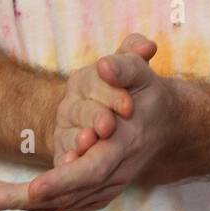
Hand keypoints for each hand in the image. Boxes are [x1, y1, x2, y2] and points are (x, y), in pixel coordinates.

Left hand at [0, 35, 177, 210]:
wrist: (168, 124)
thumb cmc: (148, 93)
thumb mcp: (142, 71)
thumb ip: (126, 64)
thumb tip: (105, 65)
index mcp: (124, 146)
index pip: (93, 170)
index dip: (64, 180)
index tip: (35, 188)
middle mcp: (111, 175)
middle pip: (64, 195)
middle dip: (20, 197)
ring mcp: (101, 189)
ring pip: (54, 203)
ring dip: (13, 199)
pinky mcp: (90, 194)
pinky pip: (54, 203)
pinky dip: (23, 201)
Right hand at [52, 33, 157, 165]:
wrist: (146, 122)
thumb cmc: (138, 92)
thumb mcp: (139, 72)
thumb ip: (138, 55)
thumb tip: (146, 47)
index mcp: (85, 80)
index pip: (93, 83)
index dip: (111, 94)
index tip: (128, 106)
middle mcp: (71, 105)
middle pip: (79, 111)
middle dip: (95, 117)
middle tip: (108, 126)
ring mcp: (66, 131)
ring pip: (68, 136)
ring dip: (78, 141)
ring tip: (88, 142)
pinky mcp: (65, 156)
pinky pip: (63, 159)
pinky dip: (66, 164)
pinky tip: (72, 164)